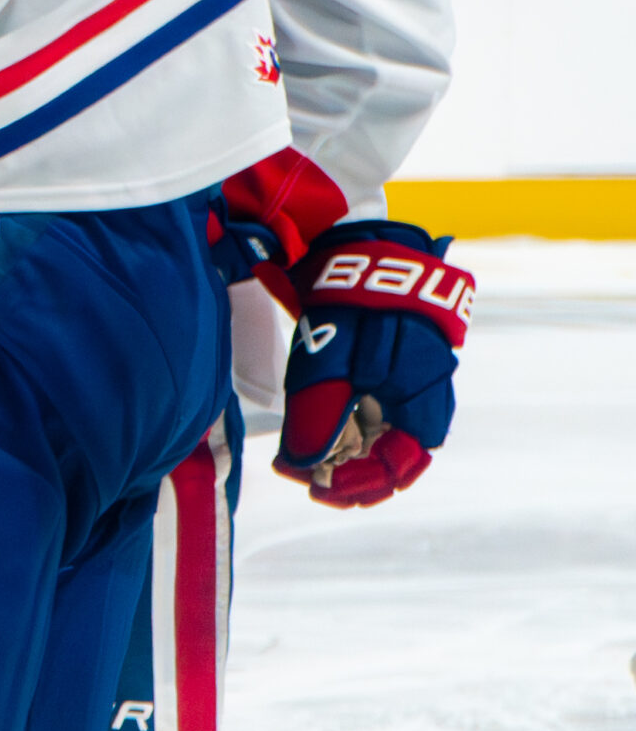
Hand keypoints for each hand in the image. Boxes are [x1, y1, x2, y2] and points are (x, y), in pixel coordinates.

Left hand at [273, 222, 471, 507]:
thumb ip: (316, 420)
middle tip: (307, 478)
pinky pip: (377, 408)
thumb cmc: (350, 305)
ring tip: (306, 456)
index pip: (399, 467)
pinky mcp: (395, 363)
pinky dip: (349, 424)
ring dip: (349, 452)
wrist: (360, 246)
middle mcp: (427, 394)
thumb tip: (303, 466)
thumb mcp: (326, 367)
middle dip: (351, 473)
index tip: (314, 485)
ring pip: (385, 434)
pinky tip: (319, 424)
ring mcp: (414, 378)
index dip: (357, 485)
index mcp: (422, 400)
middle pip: (394, 456)